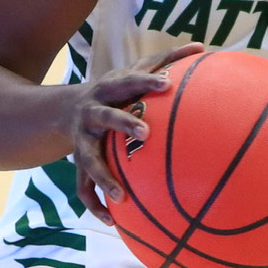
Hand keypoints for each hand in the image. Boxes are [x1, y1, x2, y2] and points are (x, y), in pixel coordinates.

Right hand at [73, 43, 203, 223]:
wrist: (66, 110)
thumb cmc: (115, 91)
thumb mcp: (133, 73)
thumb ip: (166, 60)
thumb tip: (202, 46)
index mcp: (108, 90)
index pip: (128, 81)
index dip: (146, 81)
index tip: (167, 84)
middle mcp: (91, 113)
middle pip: (105, 117)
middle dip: (122, 123)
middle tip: (146, 134)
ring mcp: (82, 140)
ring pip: (89, 160)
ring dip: (103, 177)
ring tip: (121, 196)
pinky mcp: (78, 163)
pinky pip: (83, 187)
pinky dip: (95, 205)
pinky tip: (113, 221)